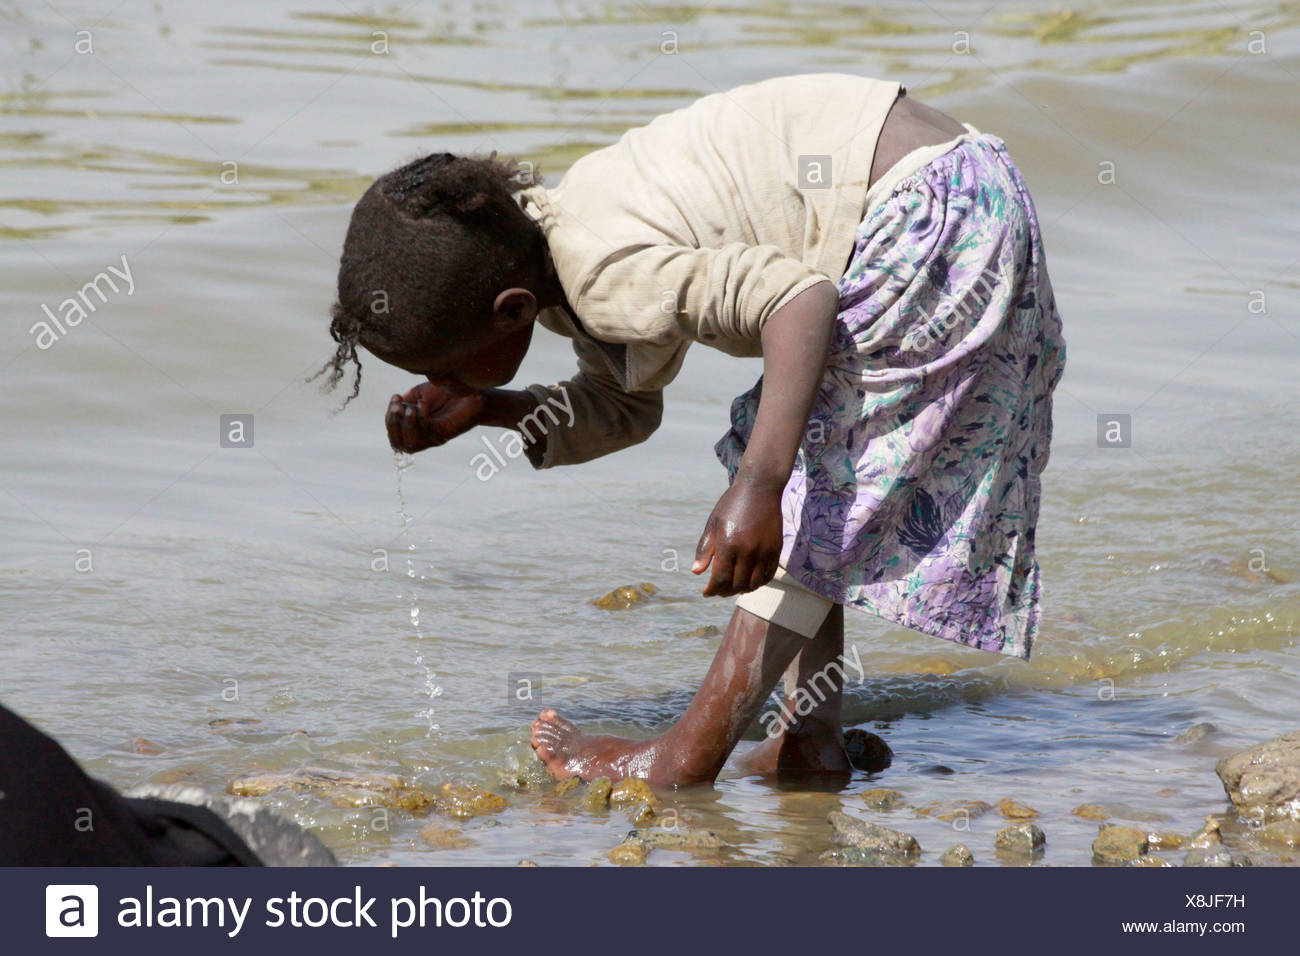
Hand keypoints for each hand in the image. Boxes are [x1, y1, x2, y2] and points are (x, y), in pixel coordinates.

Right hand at [386, 378, 484, 452]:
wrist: (471, 390)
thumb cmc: (445, 392)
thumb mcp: (419, 394)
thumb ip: (405, 402)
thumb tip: (395, 406)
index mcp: (415, 430)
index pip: (395, 435)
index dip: (390, 419)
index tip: (395, 397)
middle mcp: (424, 438)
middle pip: (400, 444)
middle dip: (394, 425)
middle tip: (397, 406)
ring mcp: (435, 438)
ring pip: (412, 444)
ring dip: (406, 425)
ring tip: (408, 408)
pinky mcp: (446, 433)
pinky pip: (428, 432)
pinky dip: (421, 419)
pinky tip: (422, 405)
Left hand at [691, 476, 783, 596]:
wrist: (760, 488)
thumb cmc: (731, 505)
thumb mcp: (713, 524)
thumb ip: (704, 549)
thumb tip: (696, 573)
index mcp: (728, 544)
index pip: (720, 579)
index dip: (712, 590)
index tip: (706, 592)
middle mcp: (747, 550)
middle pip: (736, 585)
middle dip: (724, 592)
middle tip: (718, 591)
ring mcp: (764, 551)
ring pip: (753, 584)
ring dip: (741, 590)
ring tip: (733, 587)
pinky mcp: (775, 550)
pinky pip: (767, 576)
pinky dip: (757, 583)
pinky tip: (748, 580)